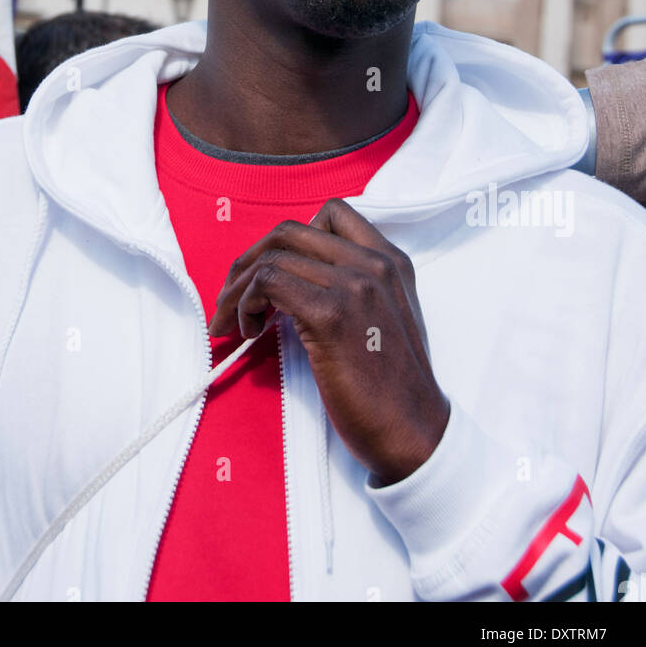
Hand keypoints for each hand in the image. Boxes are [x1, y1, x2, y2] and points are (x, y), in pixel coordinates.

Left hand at [207, 197, 449, 486]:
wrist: (414, 433)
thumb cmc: (393, 387)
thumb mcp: (385, 318)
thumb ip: (355, 288)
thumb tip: (292, 280)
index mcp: (391, 261)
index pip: (331, 213)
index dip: (287, 240)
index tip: (271, 273)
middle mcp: (375, 263)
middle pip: (289, 232)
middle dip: (249, 261)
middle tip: (231, 297)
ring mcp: (355, 285)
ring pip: (273, 257)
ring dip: (238, 289)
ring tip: (233, 322)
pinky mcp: (331, 314)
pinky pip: (268, 283)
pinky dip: (245, 304)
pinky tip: (249, 332)